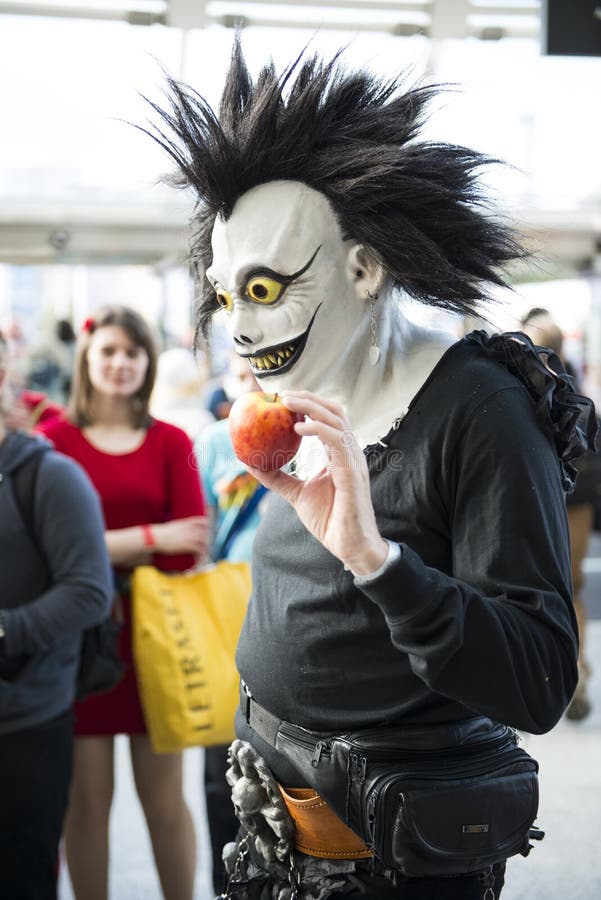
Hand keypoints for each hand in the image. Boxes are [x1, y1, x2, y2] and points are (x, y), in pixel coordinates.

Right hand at [153, 516, 209, 557]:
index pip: (201, 521)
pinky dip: (200, 555)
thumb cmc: (159, 533)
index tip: (207, 527)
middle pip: (205, 532)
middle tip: (204, 544)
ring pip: (204, 542)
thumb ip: (176, 527)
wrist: (156, 538)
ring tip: (202, 554)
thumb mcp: (170, 527)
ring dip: (204, 548)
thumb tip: (174, 530)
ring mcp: (190, 537)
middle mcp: (190, 529)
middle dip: (206, 538)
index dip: (206, 523)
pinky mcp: (188, 546)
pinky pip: (199, 550)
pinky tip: (198, 559)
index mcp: (186, 523)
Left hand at [247, 391, 387, 575]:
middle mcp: (350, 453)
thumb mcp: (297, 494)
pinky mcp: (353, 474)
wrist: (350, 547)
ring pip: (336, 421)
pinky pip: (338, 443)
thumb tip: (251, 463)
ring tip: (286, 403)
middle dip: (309, 398)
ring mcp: (354, 462)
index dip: (308, 404)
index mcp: (340, 454)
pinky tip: (298, 428)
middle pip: (334, 412)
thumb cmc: (330, 521)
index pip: (328, 419)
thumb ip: (278, 477)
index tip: (282, 398)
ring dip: (311, 407)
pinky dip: (319, 430)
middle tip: (281, 395)